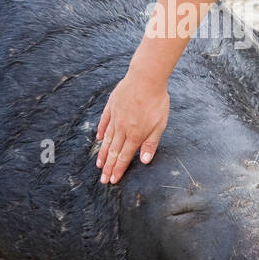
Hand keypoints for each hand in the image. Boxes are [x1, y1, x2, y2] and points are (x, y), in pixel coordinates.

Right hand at [94, 65, 169, 184]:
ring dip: (103, 153)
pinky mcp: (112, 106)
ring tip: (99, 165)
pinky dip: (101, 131)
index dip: (118, 170)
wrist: (146, 78)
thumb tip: (143, 161)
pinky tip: (98, 138)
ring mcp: (115, 117)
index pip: (124, 157)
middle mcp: (122, 129)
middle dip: (108, 167)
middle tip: (102, 180)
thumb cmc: (156, 101)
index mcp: (135, 135)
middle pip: (113, 151)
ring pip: (106, 139)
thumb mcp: (159, 124)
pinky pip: (104, 121)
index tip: (112, 180)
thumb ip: (150, 143)